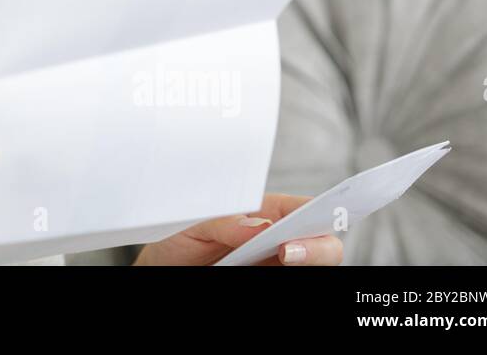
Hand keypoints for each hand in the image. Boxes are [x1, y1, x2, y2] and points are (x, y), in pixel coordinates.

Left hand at [132, 193, 343, 265]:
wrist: (164, 265)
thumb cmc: (178, 238)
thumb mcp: (192, 224)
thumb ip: (224, 221)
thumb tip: (257, 226)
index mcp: (265, 212)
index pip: (304, 208)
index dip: (318, 213)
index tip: (305, 224)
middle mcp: (276, 238)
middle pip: (321, 242)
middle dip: (318, 249)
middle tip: (287, 253)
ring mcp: (274, 264)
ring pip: (309, 266)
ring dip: (303, 263)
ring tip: (280, 260)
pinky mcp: (268, 278)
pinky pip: (288, 279)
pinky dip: (285, 276)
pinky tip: (256, 269)